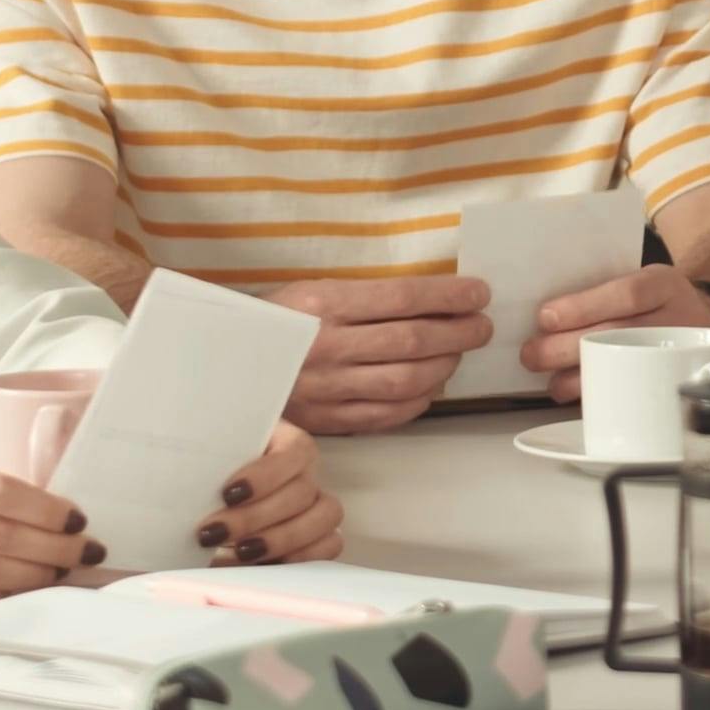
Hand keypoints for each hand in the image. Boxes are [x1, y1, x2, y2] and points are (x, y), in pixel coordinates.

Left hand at [193, 419, 346, 566]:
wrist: (209, 493)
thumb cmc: (208, 471)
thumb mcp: (206, 459)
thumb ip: (201, 464)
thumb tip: (180, 480)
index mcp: (286, 441)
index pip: (294, 452)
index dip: (266, 475)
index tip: (228, 493)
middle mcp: (306, 472)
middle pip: (303, 492)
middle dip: (255, 517)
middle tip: (212, 532)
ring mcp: (317, 503)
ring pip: (326, 518)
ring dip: (281, 539)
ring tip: (238, 553)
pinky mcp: (319, 535)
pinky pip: (331, 545)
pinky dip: (301, 557)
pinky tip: (263, 564)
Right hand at [265, 276, 495, 435]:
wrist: (227, 366)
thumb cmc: (280, 322)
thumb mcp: (314, 291)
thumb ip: (367, 296)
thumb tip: (432, 299)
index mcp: (323, 305)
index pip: (402, 298)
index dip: (448, 297)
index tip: (478, 293)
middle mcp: (328, 347)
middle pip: (413, 342)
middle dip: (459, 332)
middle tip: (482, 326)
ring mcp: (329, 388)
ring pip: (406, 381)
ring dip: (445, 366)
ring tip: (459, 353)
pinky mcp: (329, 419)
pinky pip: (388, 415)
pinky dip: (419, 401)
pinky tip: (432, 386)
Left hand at [521, 264, 709, 401]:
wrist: (704, 321)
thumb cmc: (657, 302)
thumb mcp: (643, 280)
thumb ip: (607, 291)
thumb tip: (546, 317)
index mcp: (665, 285)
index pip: (626, 294)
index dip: (584, 307)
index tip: (546, 318)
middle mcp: (677, 319)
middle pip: (621, 334)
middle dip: (569, 346)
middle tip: (533, 354)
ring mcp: (679, 355)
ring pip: (627, 369)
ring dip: (580, 378)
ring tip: (551, 382)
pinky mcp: (674, 383)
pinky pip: (634, 393)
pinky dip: (599, 397)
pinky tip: (575, 396)